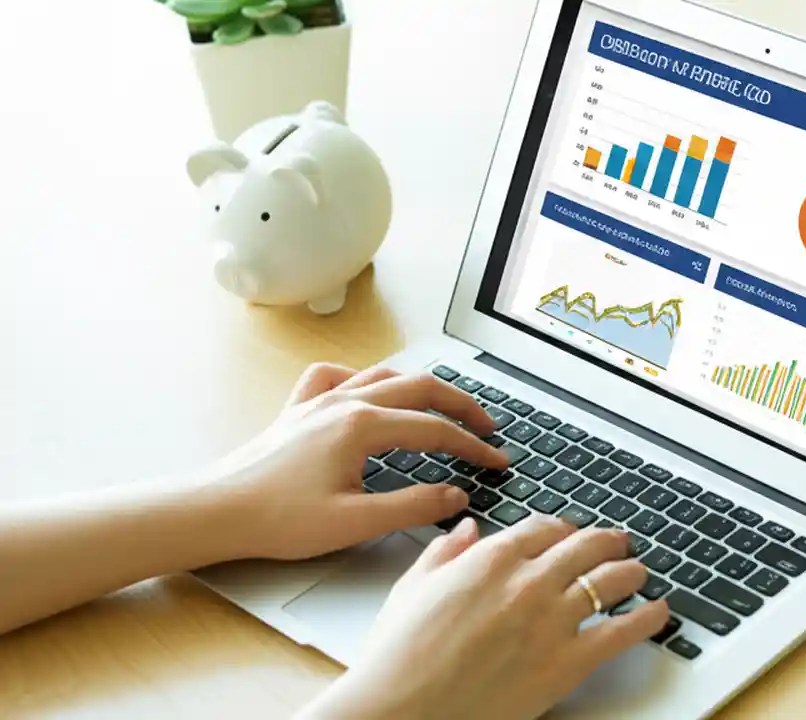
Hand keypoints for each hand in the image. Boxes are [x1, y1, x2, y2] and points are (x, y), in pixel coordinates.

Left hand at [213, 363, 506, 560]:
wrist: (216, 511)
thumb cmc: (276, 519)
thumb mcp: (355, 522)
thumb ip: (413, 506)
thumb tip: (454, 495)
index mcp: (362, 426)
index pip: (435, 430)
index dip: (473, 446)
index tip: (496, 461)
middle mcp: (344, 403)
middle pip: (420, 388)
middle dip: (461, 405)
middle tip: (487, 425)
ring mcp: (320, 401)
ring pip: (385, 376)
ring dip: (421, 388)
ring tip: (444, 406)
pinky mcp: (299, 411)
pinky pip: (338, 376)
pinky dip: (363, 379)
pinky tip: (367, 393)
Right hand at [302, 516, 670, 719]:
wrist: (402, 711)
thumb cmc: (398, 659)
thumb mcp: (411, 590)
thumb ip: (444, 553)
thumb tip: (466, 529)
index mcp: (489, 559)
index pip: (543, 528)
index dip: (563, 528)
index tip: (569, 534)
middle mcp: (527, 582)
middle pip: (585, 546)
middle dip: (606, 541)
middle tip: (617, 543)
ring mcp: (551, 621)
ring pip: (609, 580)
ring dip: (631, 571)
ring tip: (639, 571)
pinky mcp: (566, 662)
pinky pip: (621, 631)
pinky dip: (646, 617)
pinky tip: (658, 612)